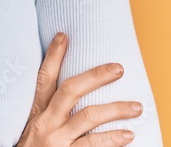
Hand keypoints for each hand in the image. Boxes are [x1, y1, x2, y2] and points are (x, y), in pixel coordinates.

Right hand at [15, 32, 142, 145]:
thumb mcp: (33, 127)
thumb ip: (48, 111)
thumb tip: (70, 92)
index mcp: (37, 112)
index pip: (44, 78)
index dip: (54, 56)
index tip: (64, 35)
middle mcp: (45, 122)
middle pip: (70, 91)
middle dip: (95, 77)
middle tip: (119, 69)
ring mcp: (56, 141)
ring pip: (88, 117)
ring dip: (116, 109)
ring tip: (136, 107)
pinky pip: (93, 145)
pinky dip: (112, 140)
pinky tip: (128, 136)